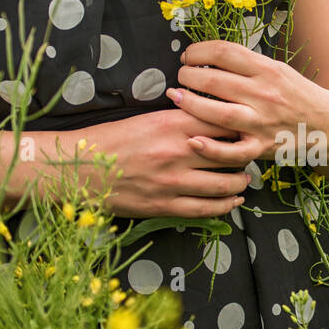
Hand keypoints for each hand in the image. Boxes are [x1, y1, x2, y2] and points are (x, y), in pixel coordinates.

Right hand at [66, 108, 251, 218]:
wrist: (79, 169)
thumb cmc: (111, 140)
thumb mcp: (147, 119)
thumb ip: (180, 119)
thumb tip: (210, 120)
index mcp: (172, 123)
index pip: (222, 121)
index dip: (238, 126)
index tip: (243, 129)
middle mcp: (177, 152)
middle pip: (231, 153)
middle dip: (245, 155)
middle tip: (249, 155)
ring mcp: (172, 181)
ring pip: (224, 184)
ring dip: (240, 182)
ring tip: (243, 179)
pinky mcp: (165, 205)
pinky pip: (206, 209)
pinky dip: (225, 205)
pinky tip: (232, 200)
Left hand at [169, 40, 328, 166]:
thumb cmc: (300, 96)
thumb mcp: (280, 71)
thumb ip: (249, 65)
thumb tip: (211, 56)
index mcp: (268, 70)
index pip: (223, 52)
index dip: (198, 51)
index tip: (189, 56)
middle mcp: (264, 94)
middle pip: (214, 79)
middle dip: (188, 75)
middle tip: (180, 77)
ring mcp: (262, 122)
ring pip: (216, 111)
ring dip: (189, 103)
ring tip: (176, 97)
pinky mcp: (262, 147)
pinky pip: (232, 151)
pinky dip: (210, 148)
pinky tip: (193, 140)